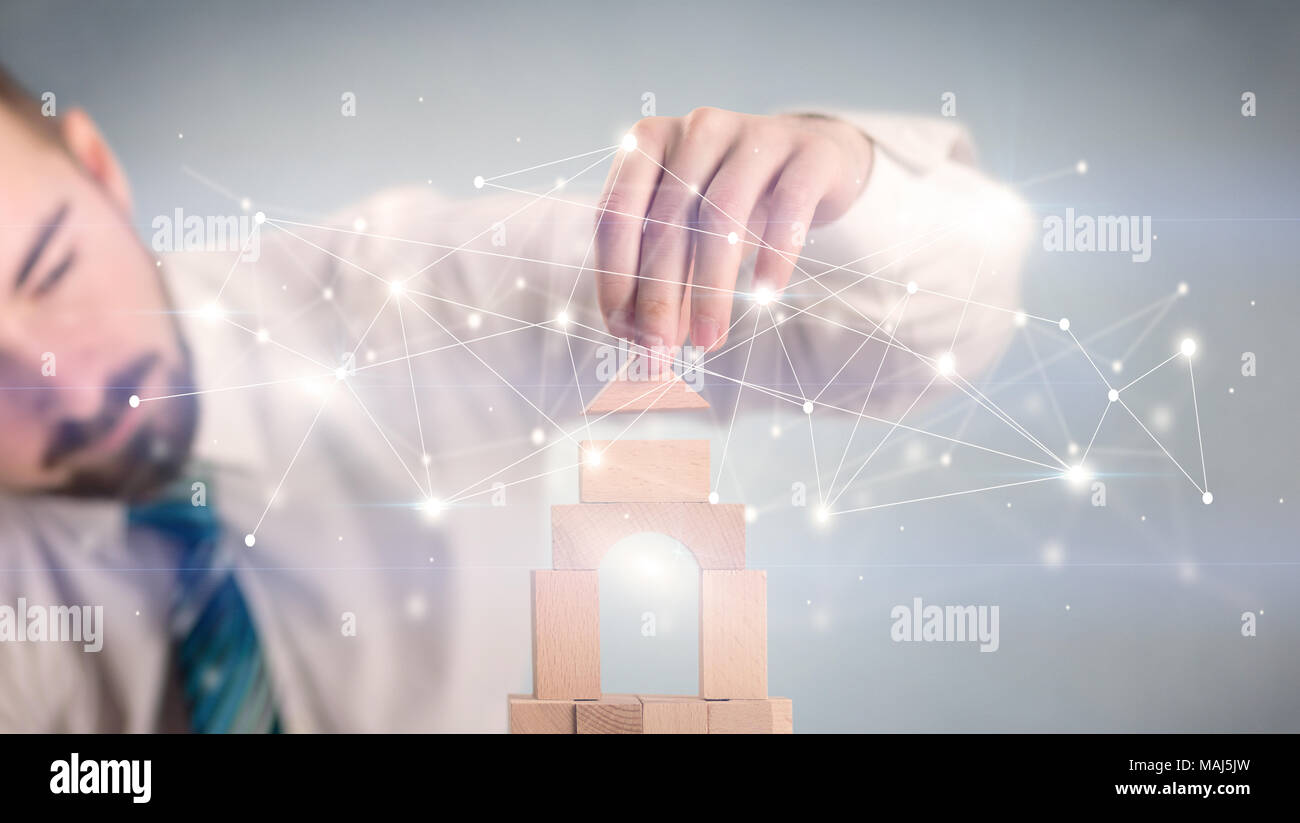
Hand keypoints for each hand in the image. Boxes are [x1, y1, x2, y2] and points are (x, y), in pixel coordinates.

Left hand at [594, 107, 872, 352]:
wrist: (815, 157)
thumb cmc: (735, 202)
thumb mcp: (690, 234)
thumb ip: (663, 280)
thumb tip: (645, 346)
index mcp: (649, 142)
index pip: (616, 214)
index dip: (614, 279)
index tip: (623, 334)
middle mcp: (696, 129)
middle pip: (665, 222)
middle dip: (657, 298)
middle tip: (660, 352)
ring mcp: (754, 134)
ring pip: (720, 217)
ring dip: (709, 289)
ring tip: (707, 340)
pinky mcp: (807, 152)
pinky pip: (788, 208)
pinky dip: (774, 256)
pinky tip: (766, 296)